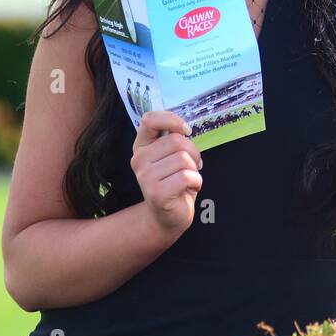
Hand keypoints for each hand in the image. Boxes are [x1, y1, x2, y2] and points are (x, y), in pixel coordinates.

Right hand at [131, 110, 202, 239]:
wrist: (168, 215)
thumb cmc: (174, 181)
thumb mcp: (172, 155)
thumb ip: (174, 139)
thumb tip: (184, 129)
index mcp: (142, 146)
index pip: (150, 119)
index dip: (172, 120)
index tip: (185, 131)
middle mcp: (139, 160)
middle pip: (176, 141)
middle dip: (193, 152)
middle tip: (192, 166)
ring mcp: (144, 177)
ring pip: (184, 159)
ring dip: (195, 169)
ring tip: (188, 179)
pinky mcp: (156, 193)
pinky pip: (187, 176)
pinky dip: (197, 181)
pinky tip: (190, 188)